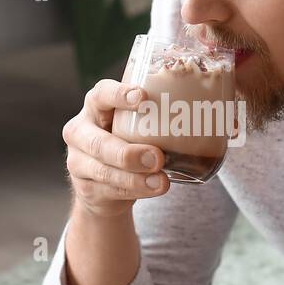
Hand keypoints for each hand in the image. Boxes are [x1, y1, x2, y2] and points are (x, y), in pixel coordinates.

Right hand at [62, 78, 168, 217]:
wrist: (104, 181)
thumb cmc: (127, 140)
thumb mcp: (135, 124)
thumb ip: (156, 119)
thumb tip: (206, 116)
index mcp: (95, 105)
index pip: (102, 94)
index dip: (119, 95)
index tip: (142, 97)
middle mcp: (80, 131)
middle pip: (98, 142)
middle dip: (129, 153)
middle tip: (158, 157)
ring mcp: (77, 161)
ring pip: (104, 171)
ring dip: (135, 178)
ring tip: (161, 182)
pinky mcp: (84, 187)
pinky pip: (110, 190)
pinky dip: (134, 190)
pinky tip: (153, 189)